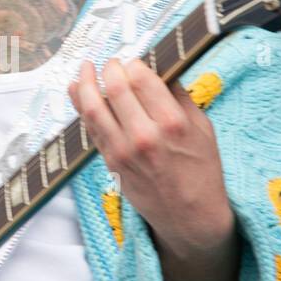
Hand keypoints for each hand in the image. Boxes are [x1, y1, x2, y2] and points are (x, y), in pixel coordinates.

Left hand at [68, 57, 239, 280]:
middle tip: (112, 63)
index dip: (134, 64)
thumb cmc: (201, 171)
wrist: (190, 217)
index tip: (134, 62)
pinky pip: (90, 128)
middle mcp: (144, 136)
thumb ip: (179, 98)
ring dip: (84, 83)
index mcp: (172, 123)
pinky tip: (77, 92)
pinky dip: (80, 106)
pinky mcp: (110, 162)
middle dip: (110, 69)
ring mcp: (122, 151)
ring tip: (84, 69)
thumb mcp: (203, 129)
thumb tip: (159, 71)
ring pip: (92, 107)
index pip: (142, 78)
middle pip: (115, 88)